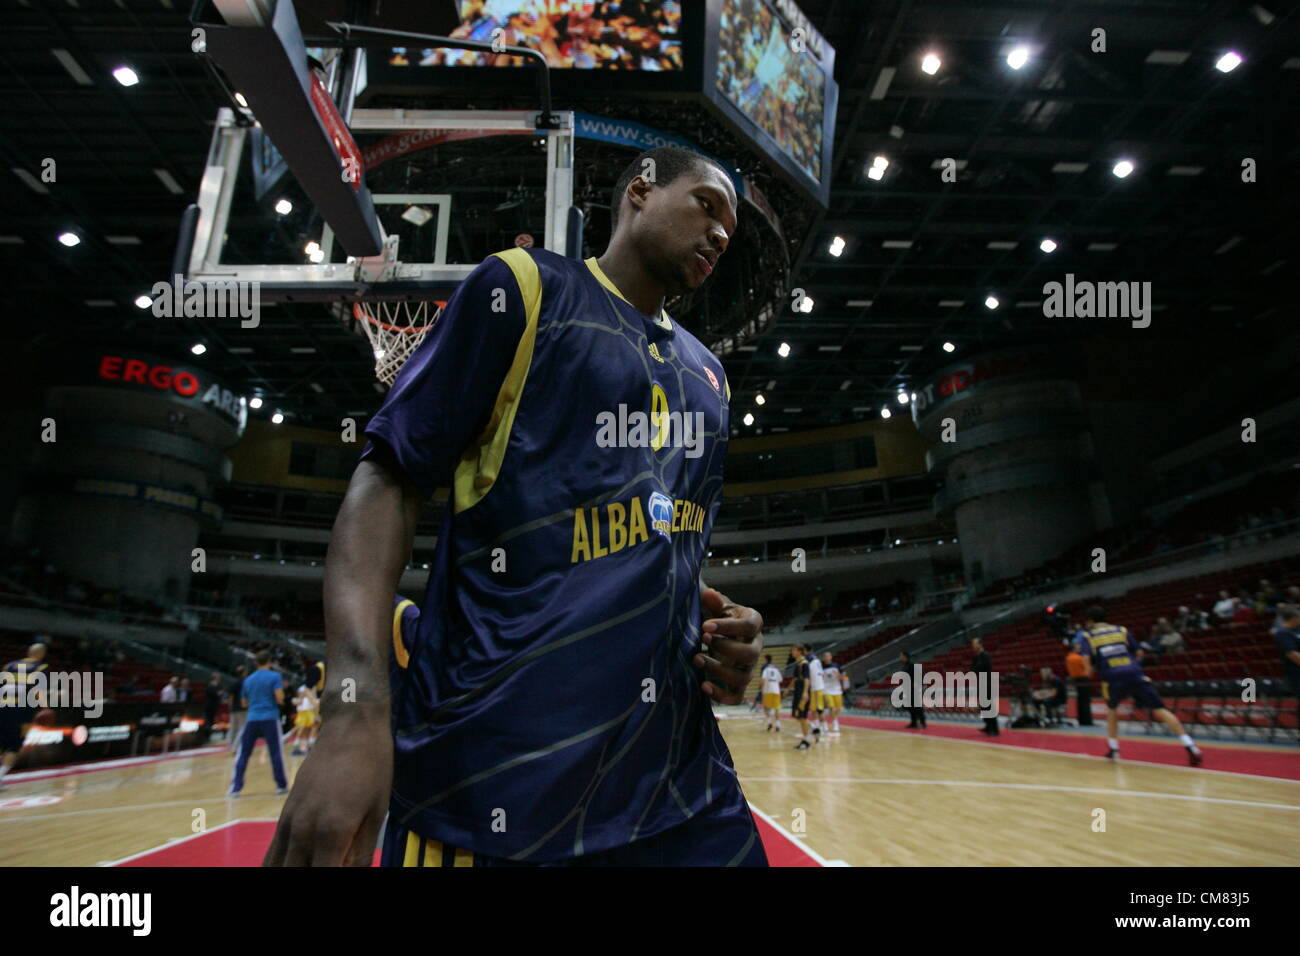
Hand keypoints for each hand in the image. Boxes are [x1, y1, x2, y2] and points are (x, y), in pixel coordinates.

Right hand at [263, 708, 391, 865]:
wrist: (349, 728)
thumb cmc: (373, 769)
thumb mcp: (377, 813)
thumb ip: (360, 853)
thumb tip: (350, 873)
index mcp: (332, 832)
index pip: (324, 877)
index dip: (334, 880)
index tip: (343, 870)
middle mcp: (303, 831)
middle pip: (293, 875)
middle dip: (310, 875)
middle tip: (330, 865)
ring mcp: (288, 824)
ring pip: (276, 868)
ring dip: (295, 870)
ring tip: (316, 862)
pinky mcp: (283, 817)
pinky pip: (272, 854)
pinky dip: (281, 866)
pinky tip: (298, 863)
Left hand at [693, 587, 762, 704]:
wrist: (717, 633)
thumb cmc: (718, 616)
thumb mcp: (717, 605)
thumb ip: (714, 601)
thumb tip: (709, 594)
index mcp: (754, 623)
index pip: (749, 627)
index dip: (728, 627)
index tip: (705, 626)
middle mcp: (756, 646)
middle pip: (750, 654)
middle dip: (725, 649)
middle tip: (702, 640)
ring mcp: (748, 668)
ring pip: (743, 678)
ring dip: (719, 671)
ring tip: (696, 659)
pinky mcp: (738, 684)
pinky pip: (736, 696)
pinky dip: (722, 696)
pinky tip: (703, 686)